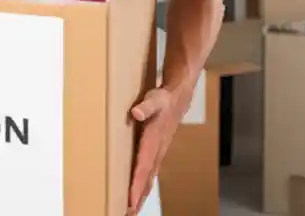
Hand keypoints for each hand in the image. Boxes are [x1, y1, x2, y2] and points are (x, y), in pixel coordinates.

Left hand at [126, 86, 185, 214]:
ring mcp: (157, 154)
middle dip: (137, 197)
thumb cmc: (163, 100)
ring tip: (131, 210)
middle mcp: (156, 152)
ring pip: (148, 179)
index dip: (136, 184)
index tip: (130, 200)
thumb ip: (145, 106)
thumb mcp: (154, 100)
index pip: (143, 167)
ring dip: (140, 195)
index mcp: (154, 142)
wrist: (177, 100)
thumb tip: (136, 113)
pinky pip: (149, 173)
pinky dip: (143, 186)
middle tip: (128, 213)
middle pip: (146, 179)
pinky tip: (138, 194)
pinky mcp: (156, 153)